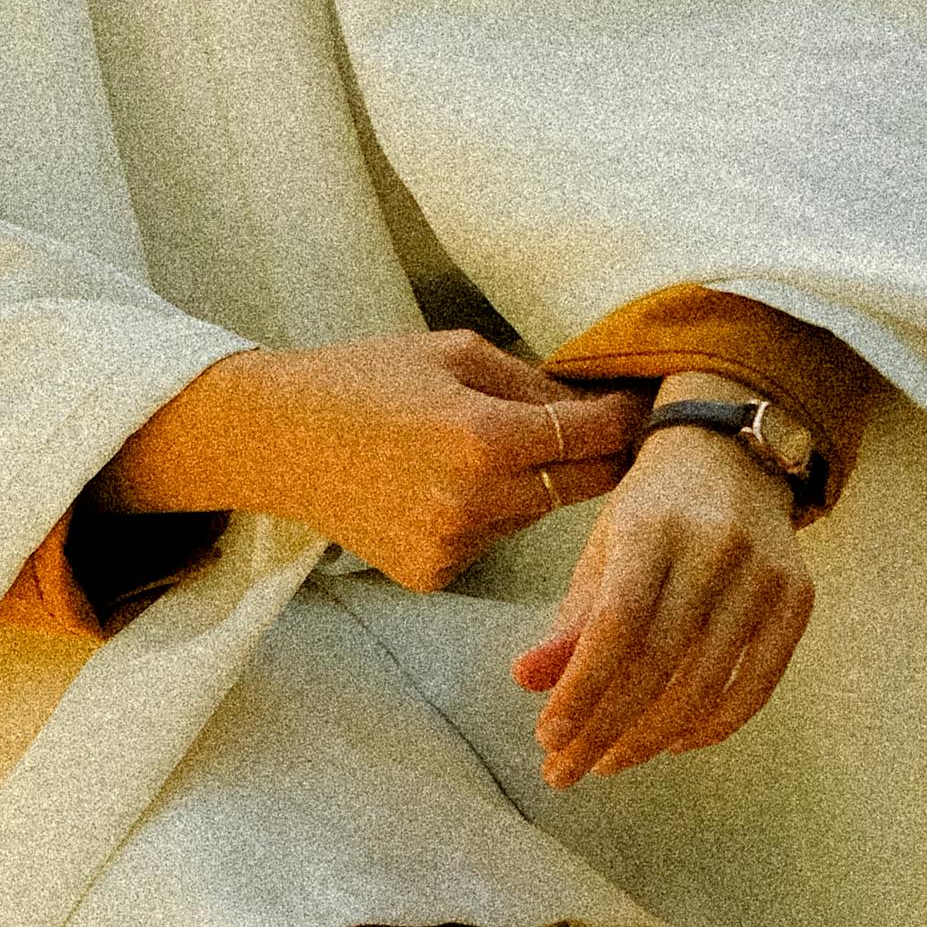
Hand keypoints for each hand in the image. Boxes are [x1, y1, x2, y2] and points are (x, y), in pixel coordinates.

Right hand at [91, 332, 639, 592]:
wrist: (278, 440)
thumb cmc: (366, 379)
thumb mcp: (454, 352)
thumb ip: (532, 381)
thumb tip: (597, 401)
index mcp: (482, 438)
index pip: (593, 436)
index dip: (627, 419)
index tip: (647, 408)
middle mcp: (472, 503)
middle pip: (582, 486)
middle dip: (599, 456)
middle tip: (613, 432)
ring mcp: (451, 547)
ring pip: (537, 513)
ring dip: (540, 485)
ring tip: (503, 451)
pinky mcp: (432, 574)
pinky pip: (493, 539)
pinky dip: (491, 513)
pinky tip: (452, 486)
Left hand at [512, 425, 818, 787]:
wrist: (732, 454)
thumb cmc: (654, 511)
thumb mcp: (604, 549)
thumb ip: (570, 619)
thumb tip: (526, 683)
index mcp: (653, 527)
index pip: (616, 624)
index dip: (581, 689)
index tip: (547, 738)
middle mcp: (715, 546)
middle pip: (658, 663)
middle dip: (606, 729)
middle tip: (569, 769)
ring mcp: (764, 572)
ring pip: (706, 684)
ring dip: (652, 738)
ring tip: (611, 759)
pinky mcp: (798, 594)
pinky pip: (759, 684)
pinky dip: (715, 725)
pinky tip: (676, 742)